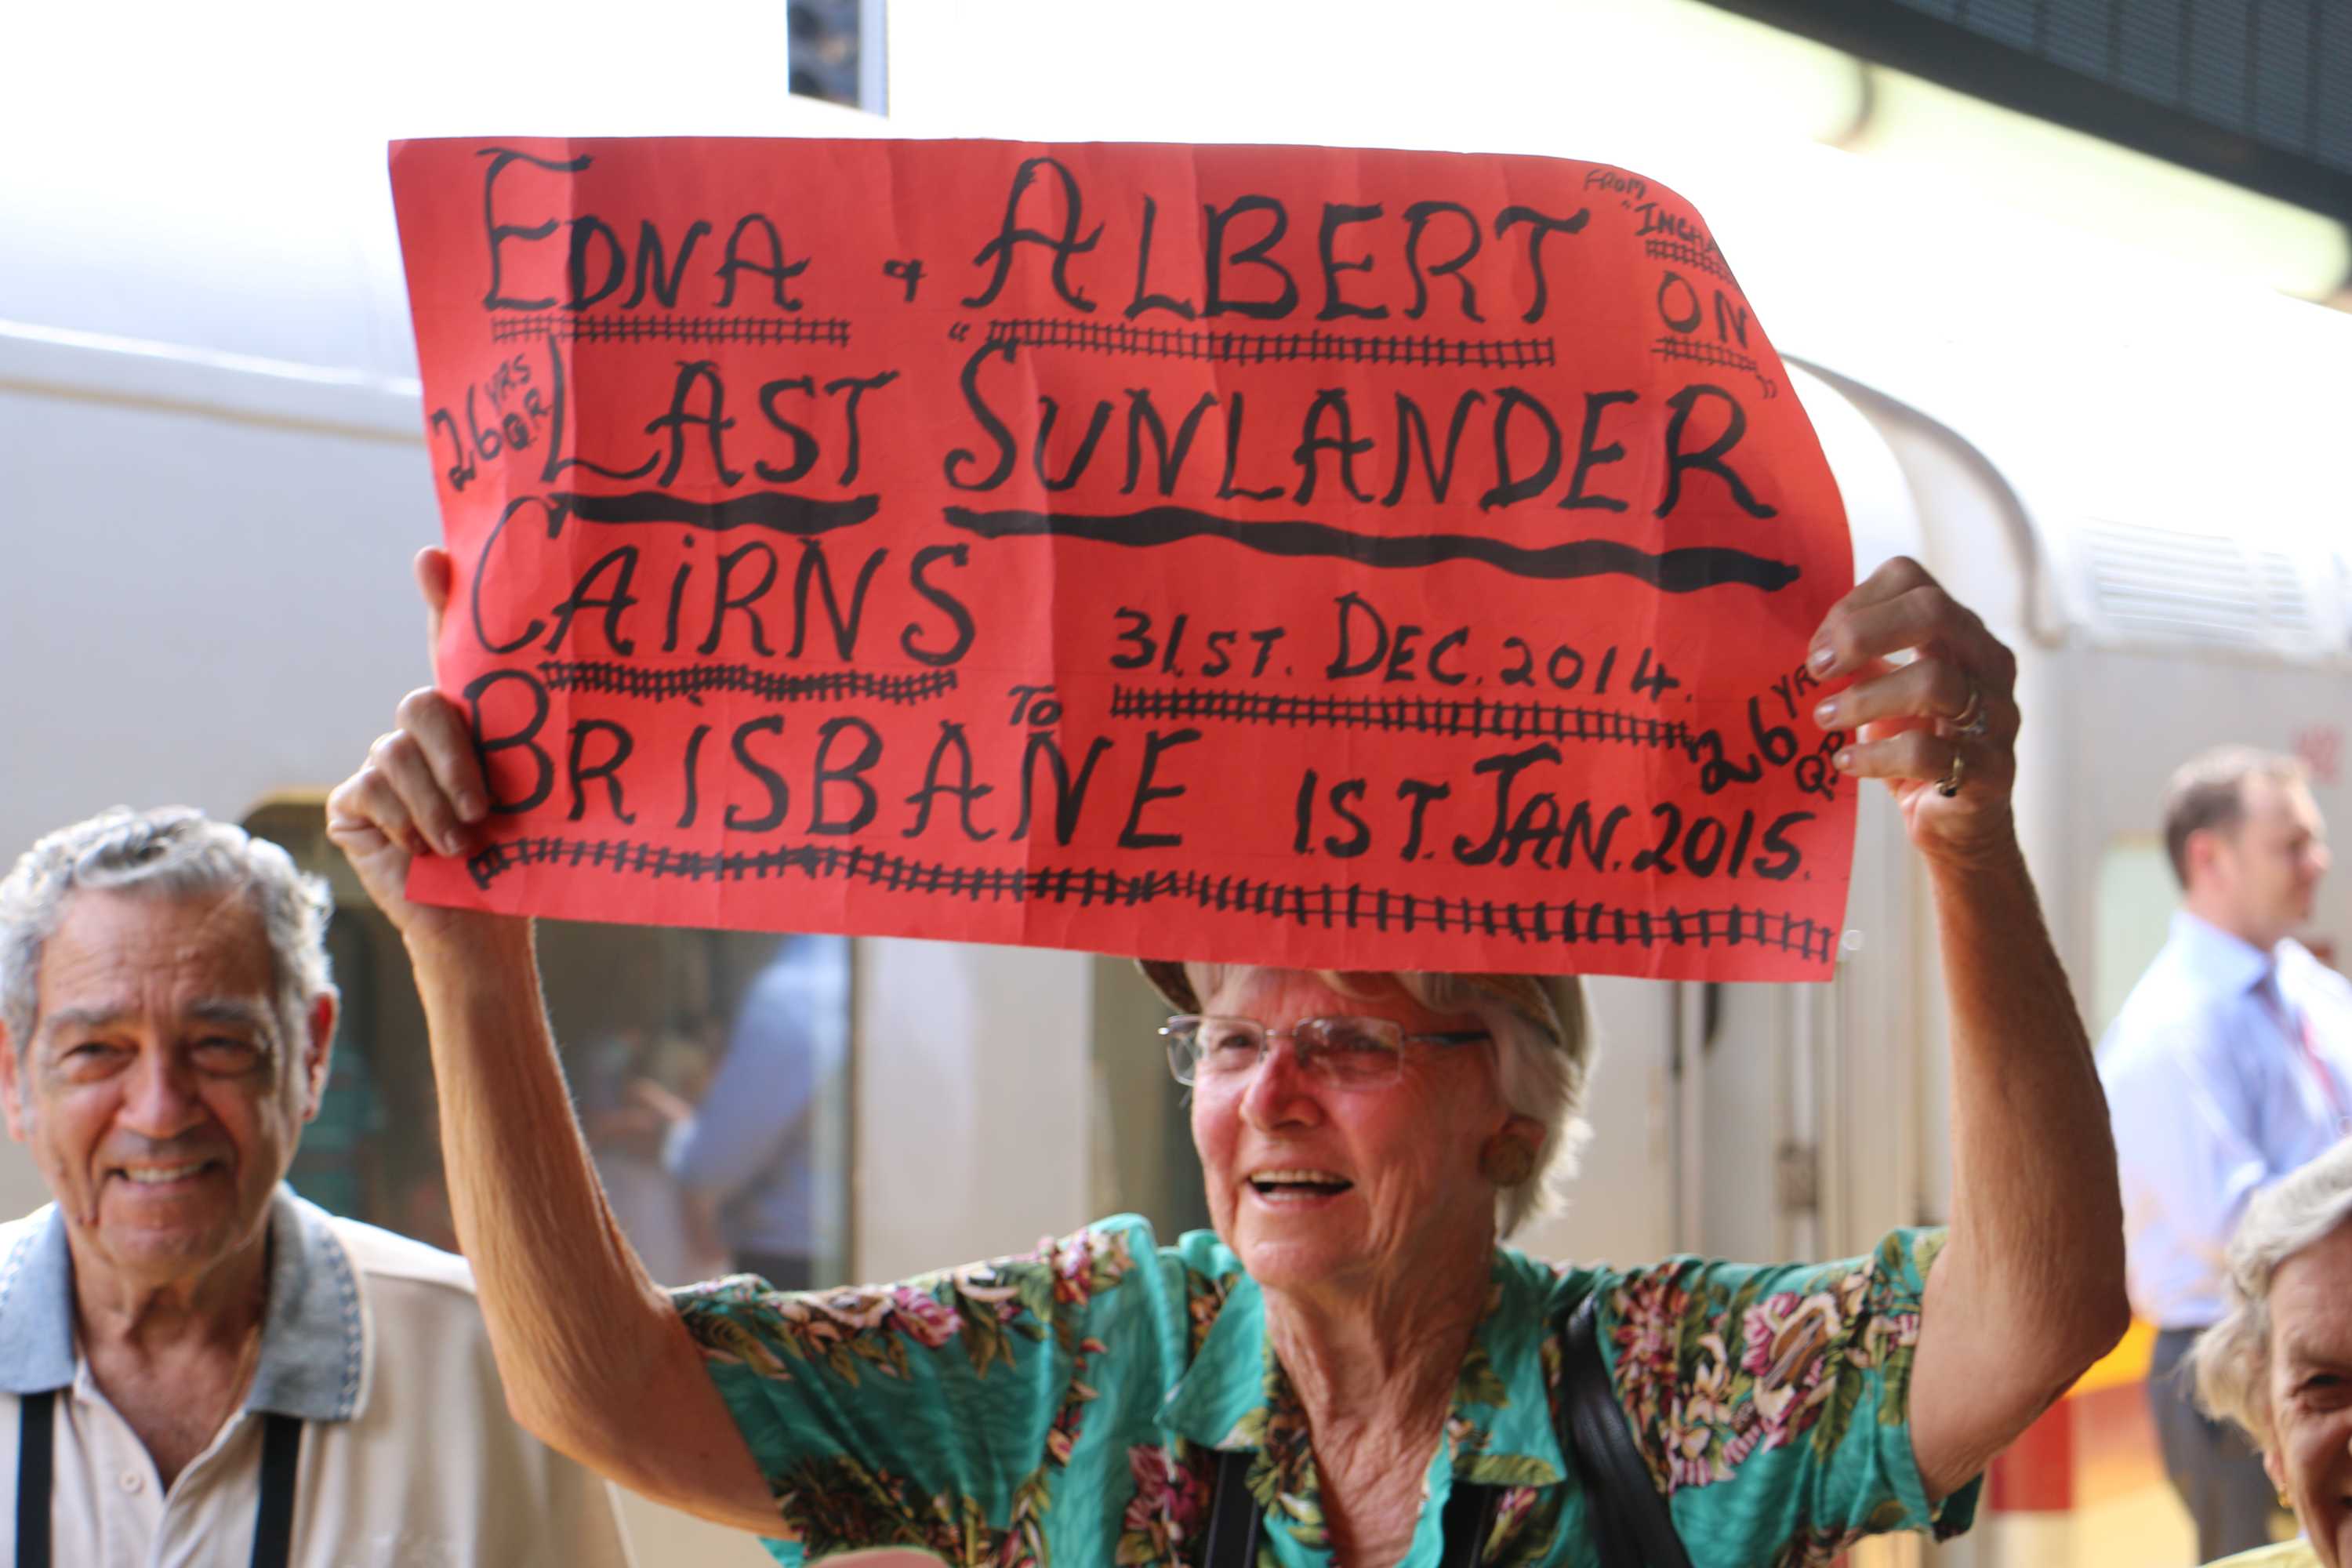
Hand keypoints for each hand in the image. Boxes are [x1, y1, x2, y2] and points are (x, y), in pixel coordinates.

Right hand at [325, 548, 512, 945]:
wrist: (485, 920)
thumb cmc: (521, 858)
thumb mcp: (537, 796)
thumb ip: (533, 749)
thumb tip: (587, 697)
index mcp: (472, 724)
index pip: (452, 647)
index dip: (441, 597)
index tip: (435, 556)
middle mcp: (421, 736)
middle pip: (422, 702)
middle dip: (454, 756)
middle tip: (485, 808)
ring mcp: (381, 766)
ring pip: (395, 753)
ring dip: (437, 805)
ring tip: (462, 844)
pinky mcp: (351, 803)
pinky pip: (372, 789)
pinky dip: (407, 823)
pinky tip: (424, 853)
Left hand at [1806, 556, 2018, 865]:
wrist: (1958, 825)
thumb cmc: (1919, 747)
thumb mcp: (1888, 692)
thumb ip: (1864, 658)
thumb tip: (1819, 640)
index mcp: (1961, 634)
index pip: (1911, 579)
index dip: (1854, 604)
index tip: (1819, 649)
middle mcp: (1989, 664)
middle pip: (1933, 612)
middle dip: (1861, 635)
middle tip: (1817, 671)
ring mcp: (1997, 716)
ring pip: (1933, 682)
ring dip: (1862, 700)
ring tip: (1824, 719)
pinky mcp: (1990, 771)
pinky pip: (1926, 752)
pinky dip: (1873, 755)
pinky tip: (1845, 763)